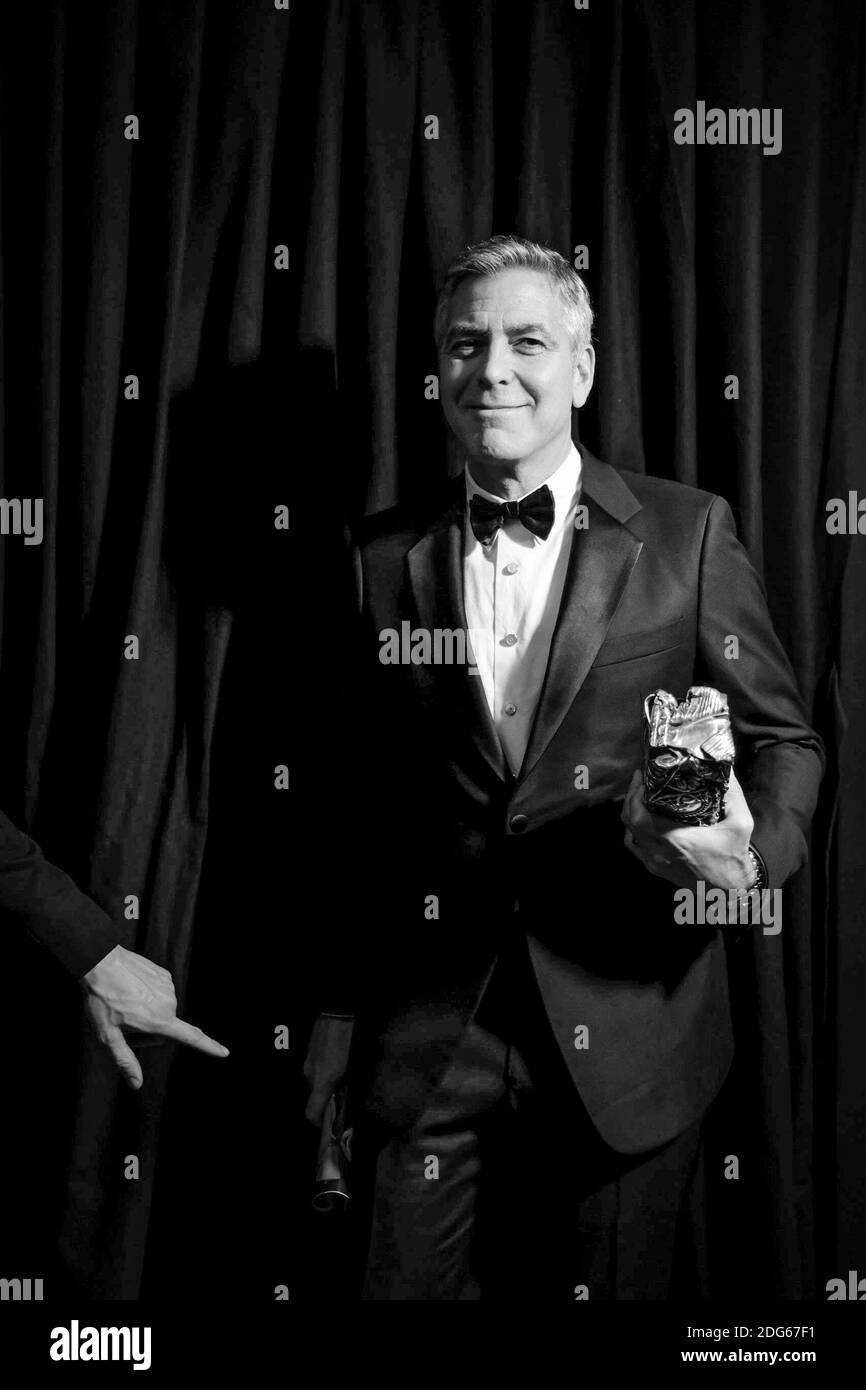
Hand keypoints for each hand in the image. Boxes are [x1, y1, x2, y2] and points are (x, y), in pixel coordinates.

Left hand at [81, 945, 229, 1089]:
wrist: (100, 962)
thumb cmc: (101, 1000)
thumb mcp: (108, 1035)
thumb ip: (125, 1060)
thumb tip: (137, 1084)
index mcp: (159, 1020)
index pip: (190, 1037)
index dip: (208, 1046)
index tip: (224, 1052)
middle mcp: (169, 1003)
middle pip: (165, 1028)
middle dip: (148, 1031)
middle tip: (124, 1022)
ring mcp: (168, 987)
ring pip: (162, 1011)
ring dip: (147, 1012)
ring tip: (125, 1003)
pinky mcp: (164, 975)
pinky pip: (159, 994)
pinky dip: (146, 996)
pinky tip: (130, 990)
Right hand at [303, 1016, 353, 1126]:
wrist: (337, 1012)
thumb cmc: (348, 1039)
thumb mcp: (354, 1066)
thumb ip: (347, 1086)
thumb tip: (345, 1099)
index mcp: (322, 1081)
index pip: (310, 1112)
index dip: (318, 1122)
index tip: (327, 1124)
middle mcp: (310, 1074)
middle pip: (314, 1097)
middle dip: (326, 1101)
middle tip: (342, 1100)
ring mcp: (308, 1062)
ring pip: (315, 1082)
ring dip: (326, 1085)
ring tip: (342, 1079)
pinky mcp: (309, 1053)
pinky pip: (314, 1070)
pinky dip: (323, 1073)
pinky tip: (338, 1064)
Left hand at [620, 767, 754, 890]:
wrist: (731, 891)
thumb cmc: (734, 857)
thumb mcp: (741, 823)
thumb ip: (733, 793)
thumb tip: (726, 767)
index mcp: (675, 840)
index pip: (639, 815)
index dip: (635, 794)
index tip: (642, 777)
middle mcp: (659, 852)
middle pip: (629, 821)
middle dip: (631, 797)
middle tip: (639, 780)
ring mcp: (655, 863)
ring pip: (628, 834)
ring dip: (629, 813)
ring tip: (638, 796)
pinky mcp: (656, 869)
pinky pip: (635, 848)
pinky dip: (632, 831)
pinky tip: (640, 820)